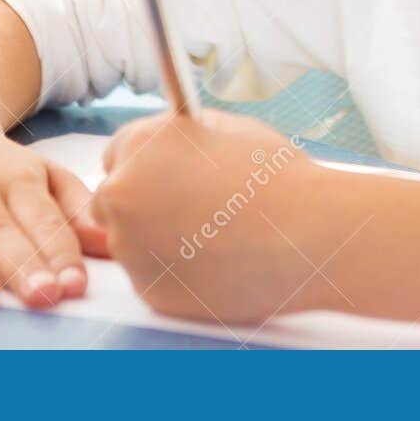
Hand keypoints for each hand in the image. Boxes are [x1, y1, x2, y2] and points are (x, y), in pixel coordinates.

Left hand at [93, 109, 329, 323]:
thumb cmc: (277, 178)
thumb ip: (184, 135)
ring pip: (132, 244)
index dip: (143, 164)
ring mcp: (132, 247)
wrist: (307, 235)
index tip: (163, 173)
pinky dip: (176, 272)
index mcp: (141, 145)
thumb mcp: (227, 129)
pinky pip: (154, 277)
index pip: (115, 154)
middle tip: (187, 208)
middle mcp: (123, 194)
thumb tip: (172, 142)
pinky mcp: (151, 291)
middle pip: (112, 202)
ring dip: (158, 240)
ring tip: (214, 235)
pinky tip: (217, 261)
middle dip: (141, 204)